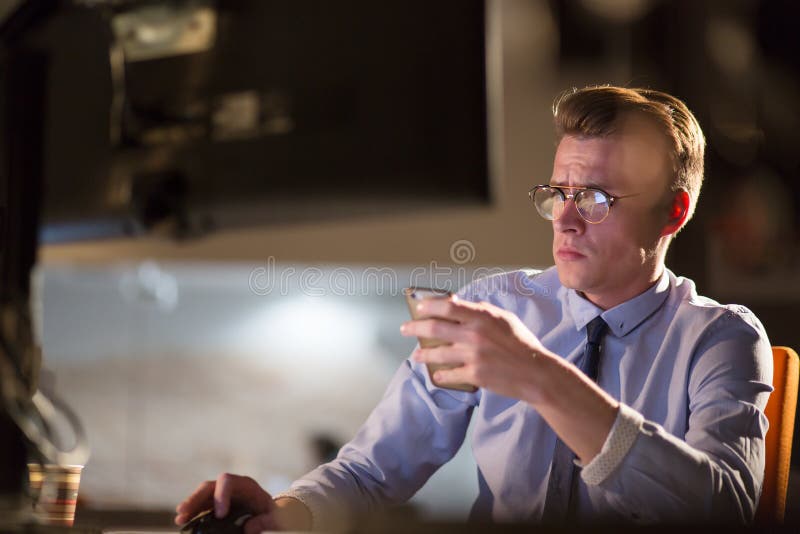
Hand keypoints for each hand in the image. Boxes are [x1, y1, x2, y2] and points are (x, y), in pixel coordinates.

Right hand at [174, 473, 309, 532]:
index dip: (221, 495)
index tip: (219, 515)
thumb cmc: (276, 515)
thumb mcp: (277, 518)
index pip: (227, 481)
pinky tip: (183, 521)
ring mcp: (222, 495)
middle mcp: (231, 487)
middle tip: (184, 513)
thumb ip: (267, 521)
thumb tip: (249, 528)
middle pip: (209, 486)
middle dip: (196, 498)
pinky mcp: (217, 506)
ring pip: (202, 495)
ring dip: (190, 505)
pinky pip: (202, 506)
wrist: (275, 515)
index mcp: (246, 485)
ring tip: (179, 519)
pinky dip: (193, 512)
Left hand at [400, 296, 548, 402]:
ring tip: (416, 355)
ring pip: (437, 354)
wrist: (536, 373)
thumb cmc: (522, 344)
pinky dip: (440, 375)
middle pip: (435, 329)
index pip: (448, 306)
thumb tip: (464, 305)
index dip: (430, 305)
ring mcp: (473, 356)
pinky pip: (449, 375)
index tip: (419, 307)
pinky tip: (436, 374)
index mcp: (482, 317)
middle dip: (415, 328)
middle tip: (405, 329)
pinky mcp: (475, 375)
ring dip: (423, 354)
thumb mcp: (505, 319)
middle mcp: (474, 335)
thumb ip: (483, 311)